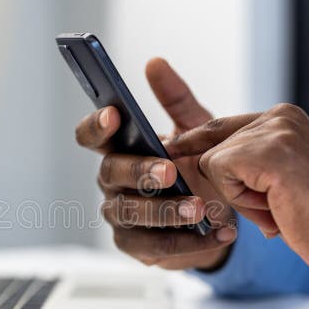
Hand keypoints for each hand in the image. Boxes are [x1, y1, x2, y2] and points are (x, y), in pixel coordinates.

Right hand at [75, 58, 235, 269]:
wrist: (215, 215)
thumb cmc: (196, 168)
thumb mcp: (193, 131)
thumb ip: (175, 100)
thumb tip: (155, 62)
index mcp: (119, 148)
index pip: (91, 135)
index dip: (96, 125)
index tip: (114, 114)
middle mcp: (112, 181)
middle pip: (111, 173)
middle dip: (140, 171)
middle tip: (170, 172)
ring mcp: (120, 214)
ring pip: (130, 212)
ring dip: (165, 211)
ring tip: (200, 208)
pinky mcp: (135, 245)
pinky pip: (154, 245)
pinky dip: (188, 241)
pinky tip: (216, 232)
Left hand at [166, 103, 308, 286]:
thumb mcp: (275, 183)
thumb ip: (245, 165)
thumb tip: (192, 161)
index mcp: (283, 120)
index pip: (218, 126)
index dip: (192, 143)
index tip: (169, 147)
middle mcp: (279, 116)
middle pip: (209, 144)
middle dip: (229, 185)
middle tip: (275, 205)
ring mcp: (276, 129)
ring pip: (213, 161)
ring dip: (239, 196)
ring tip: (279, 206)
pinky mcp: (270, 150)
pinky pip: (219, 172)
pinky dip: (241, 200)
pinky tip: (276, 207)